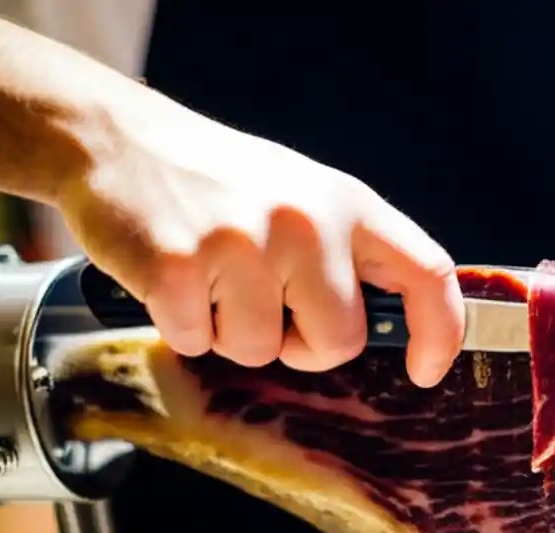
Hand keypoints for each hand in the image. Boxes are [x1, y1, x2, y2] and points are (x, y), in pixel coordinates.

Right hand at [55, 104, 463, 387]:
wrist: (114, 139)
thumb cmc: (216, 180)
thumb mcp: (302, 196)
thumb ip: (347, 252)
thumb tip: (385, 325)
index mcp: (348, 203)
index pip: (428, 271)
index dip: (440, 331)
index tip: (426, 371)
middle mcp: (305, 222)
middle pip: (337, 342)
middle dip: (299, 344)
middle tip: (261, 302)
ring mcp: (242, 244)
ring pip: (261, 351)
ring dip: (230, 332)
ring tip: (208, 275)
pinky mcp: (179, 267)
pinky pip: (199, 344)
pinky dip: (181, 327)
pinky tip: (171, 278)